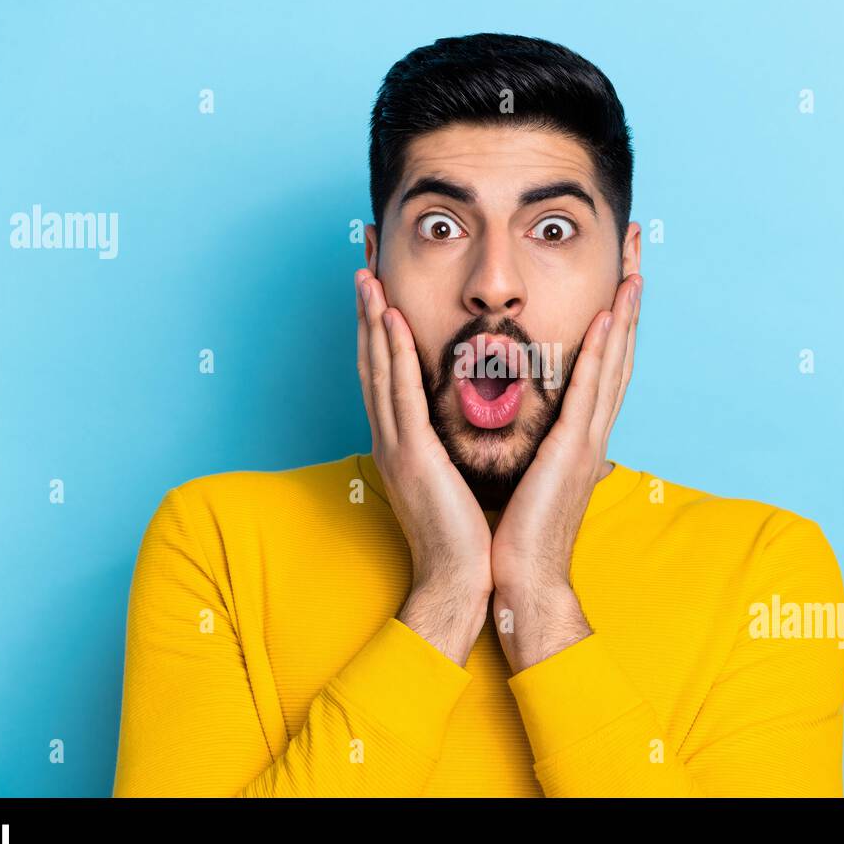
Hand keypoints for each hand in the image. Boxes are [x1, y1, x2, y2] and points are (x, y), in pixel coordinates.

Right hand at [355, 268, 492, 664]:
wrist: (461, 580)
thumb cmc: (468, 535)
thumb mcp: (461, 475)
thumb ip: (458, 443)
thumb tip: (481, 416)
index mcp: (405, 442)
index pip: (388, 372)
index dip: (379, 328)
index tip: (379, 288)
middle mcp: (392, 437)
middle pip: (372, 361)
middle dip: (366, 311)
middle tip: (361, 263)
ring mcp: (396, 445)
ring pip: (378, 368)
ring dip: (370, 318)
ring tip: (366, 275)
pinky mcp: (412, 455)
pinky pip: (400, 394)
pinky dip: (391, 354)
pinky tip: (388, 320)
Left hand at [490, 273, 641, 670]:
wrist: (522, 579)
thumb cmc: (518, 530)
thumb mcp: (529, 471)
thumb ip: (537, 440)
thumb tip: (534, 422)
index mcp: (578, 430)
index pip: (601, 359)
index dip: (614, 314)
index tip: (619, 271)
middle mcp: (592, 428)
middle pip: (618, 349)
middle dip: (629, 296)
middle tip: (637, 246)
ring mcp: (588, 439)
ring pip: (612, 361)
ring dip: (625, 311)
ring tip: (633, 265)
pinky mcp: (574, 453)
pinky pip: (588, 392)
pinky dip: (602, 353)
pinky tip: (608, 318)